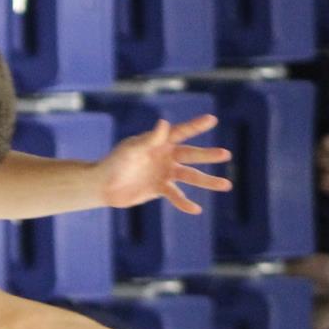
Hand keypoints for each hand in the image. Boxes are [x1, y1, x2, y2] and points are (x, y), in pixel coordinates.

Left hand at [99, 115, 232, 213]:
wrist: (102, 185)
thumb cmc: (114, 162)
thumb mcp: (131, 149)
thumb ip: (149, 139)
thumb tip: (164, 123)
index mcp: (158, 142)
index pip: (180, 132)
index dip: (195, 126)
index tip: (212, 119)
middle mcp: (166, 156)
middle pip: (190, 155)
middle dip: (207, 155)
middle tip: (226, 154)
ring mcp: (164, 173)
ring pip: (190, 176)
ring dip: (207, 181)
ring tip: (226, 185)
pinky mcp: (160, 189)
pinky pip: (175, 195)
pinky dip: (184, 203)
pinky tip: (196, 210)